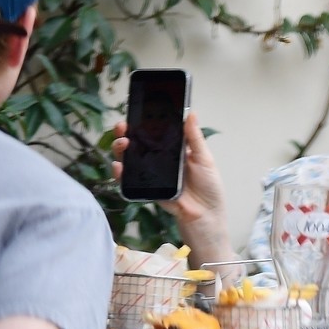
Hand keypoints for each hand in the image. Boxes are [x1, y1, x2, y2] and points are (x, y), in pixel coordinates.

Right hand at [112, 112, 232, 267]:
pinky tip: (119, 166)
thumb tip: (191, 113)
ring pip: (130, 158)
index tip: (136, 113)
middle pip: (138, 143)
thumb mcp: (204, 159)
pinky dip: (121, 172)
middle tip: (123, 127)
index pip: (155, 131)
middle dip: (126, 133)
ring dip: (121, 149)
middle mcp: (160, 159)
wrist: (205, 215)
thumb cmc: (209, 187)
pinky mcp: (146, 188)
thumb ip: (195, 138)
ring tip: (123, 144)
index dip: (144, 122)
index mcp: (174, 149)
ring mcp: (151, 173)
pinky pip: (130, 179)